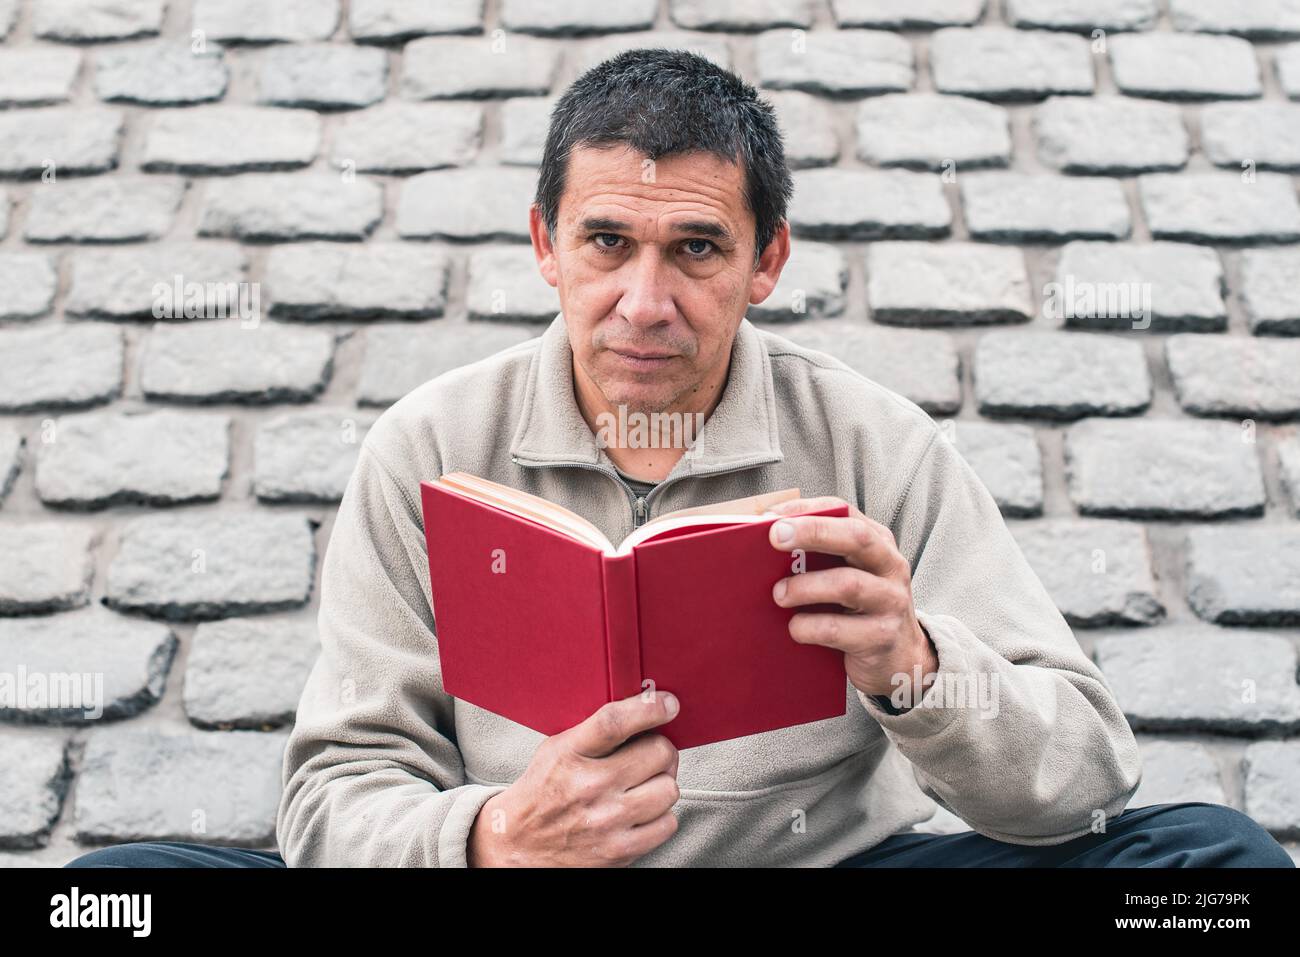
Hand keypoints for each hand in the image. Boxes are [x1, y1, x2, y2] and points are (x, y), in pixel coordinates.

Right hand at [467, 691, 680, 865]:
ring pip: (668, 789)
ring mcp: (607, 821)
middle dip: (661, 750)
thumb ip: (595, 730)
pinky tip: (642, 812)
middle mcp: (590, 787)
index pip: (614, 722)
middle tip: (650, 755)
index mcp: (571, 754)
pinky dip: (661, 816)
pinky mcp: (619, 851)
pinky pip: (667, 823)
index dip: (648, 708)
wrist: (518, 844)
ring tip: (643, 786)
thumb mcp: (558, 748)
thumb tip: (644, 709)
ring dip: (662, 784)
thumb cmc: (543, 790)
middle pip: (658, 753)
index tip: (668, 703)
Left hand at [765, 497, 938, 706]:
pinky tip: (794, 627)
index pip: (843, 511)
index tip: (769, 514)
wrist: (901, 658)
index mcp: (877, 541)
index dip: (805, 510)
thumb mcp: (847, 573)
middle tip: (774, 537)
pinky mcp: (880, 637)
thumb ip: (818, 555)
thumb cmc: (860, 608)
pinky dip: (808, 627)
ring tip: (779, 594)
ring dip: (804, 587)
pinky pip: (838, 629)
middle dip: (813, 532)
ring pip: (847, 584)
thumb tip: (762, 541)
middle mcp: (889, 566)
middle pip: (855, 538)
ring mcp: (890, 601)